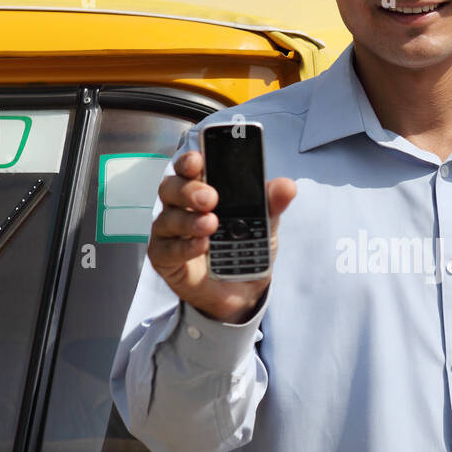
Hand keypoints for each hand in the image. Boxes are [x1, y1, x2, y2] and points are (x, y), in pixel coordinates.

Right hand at [148, 148, 296, 322]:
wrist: (242, 291)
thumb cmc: (244, 249)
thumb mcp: (264, 225)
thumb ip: (272, 204)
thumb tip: (287, 186)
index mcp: (201, 189)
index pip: (189, 168)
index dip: (190, 161)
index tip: (199, 160)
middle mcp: (180, 207)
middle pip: (171, 188)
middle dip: (189, 190)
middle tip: (210, 198)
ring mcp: (170, 233)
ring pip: (168, 218)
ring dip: (189, 220)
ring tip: (211, 224)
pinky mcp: (165, 258)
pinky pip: (168, 250)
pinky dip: (185, 247)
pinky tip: (202, 246)